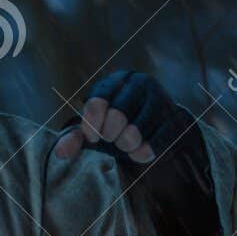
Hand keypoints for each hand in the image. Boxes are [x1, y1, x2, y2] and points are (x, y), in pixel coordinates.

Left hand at [52, 70, 195, 166]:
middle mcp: (139, 83)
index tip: (93, 137)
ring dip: (126, 146)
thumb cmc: (118, 125)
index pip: (98, 101)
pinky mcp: (176, 118)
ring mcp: (160, 99)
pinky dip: (144, 152)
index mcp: (115, 80)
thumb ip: (75, 138)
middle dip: (110, 136)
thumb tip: (60, 153)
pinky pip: (157, 141)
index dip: (92, 124)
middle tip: (112, 140)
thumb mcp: (95, 129)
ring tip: (126, 146)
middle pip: (117, 117)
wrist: (157, 127)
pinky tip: (140, 154)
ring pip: (136, 132)